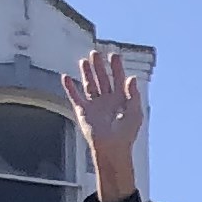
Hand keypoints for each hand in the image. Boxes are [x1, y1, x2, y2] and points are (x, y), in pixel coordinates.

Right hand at [63, 46, 144, 198]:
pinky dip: (70, 88)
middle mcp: (107, 101)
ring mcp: (95, 105)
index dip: (116, 68)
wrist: (112, 149)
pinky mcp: (83, 112)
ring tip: (84, 60)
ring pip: (89, 85)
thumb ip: (133, 95)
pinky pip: (75, 97)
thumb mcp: (135, 113)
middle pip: (102, 79)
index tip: (114, 55)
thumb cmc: (126, 134)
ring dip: (86, 73)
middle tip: (95, 53)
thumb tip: (132, 78)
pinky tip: (66, 77)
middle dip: (99, 66)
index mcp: (121, 100)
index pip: (118, 80)